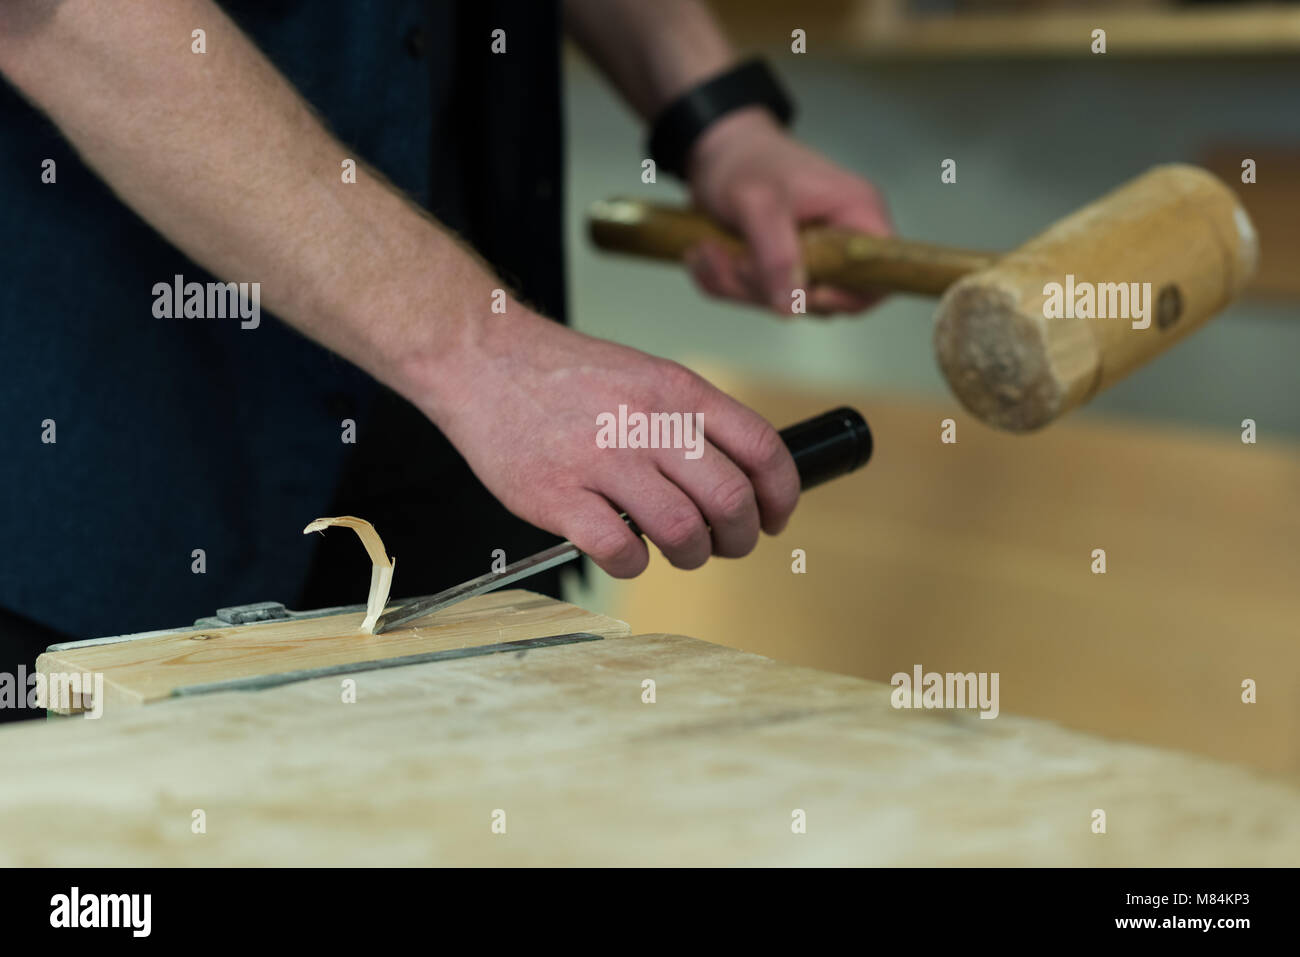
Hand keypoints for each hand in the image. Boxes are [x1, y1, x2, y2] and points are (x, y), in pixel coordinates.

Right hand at [410, 312, 800, 577]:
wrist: (482, 358)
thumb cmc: (562, 375)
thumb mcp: (644, 374)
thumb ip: (690, 419)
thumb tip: (740, 476)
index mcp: (677, 389)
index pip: (762, 448)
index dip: (782, 495)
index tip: (776, 517)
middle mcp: (647, 421)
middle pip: (731, 499)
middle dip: (741, 537)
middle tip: (728, 545)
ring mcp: (602, 459)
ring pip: (682, 531)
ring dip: (692, 556)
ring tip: (679, 552)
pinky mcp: (557, 495)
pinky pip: (620, 550)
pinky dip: (634, 563)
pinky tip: (626, 551)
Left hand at [684, 106, 893, 315]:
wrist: (715, 148)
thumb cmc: (745, 160)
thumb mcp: (758, 203)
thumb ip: (776, 254)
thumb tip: (791, 308)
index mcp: (857, 214)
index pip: (881, 275)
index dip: (850, 297)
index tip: (806, 292)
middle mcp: (841, 239)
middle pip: (824, 299)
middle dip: (768, 290)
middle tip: (733, 259)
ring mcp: (812, 256)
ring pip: (786, 302)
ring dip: (738, 286)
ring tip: (710, 250)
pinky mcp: (784, 266)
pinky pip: (760, 296)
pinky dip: (727, 283)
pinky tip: (708, 254)